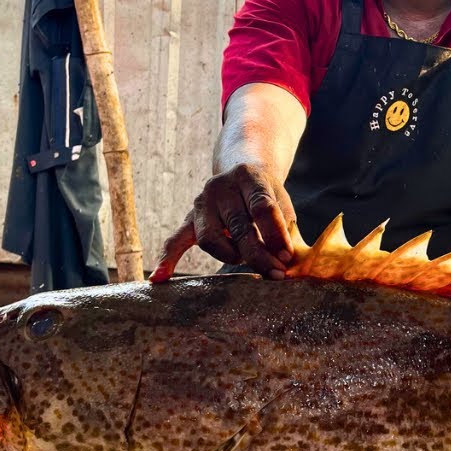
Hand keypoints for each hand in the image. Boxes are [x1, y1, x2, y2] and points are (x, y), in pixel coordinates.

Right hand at [150, 164, 295, 282]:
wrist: (242, 172)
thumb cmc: (267, 196)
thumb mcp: (282, 204)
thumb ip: (286, 231)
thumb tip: (290, 266)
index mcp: (249, 177)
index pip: (262, 207)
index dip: (275, 235)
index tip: (286, 258)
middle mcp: (221, 186)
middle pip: (238, 226)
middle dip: (258, 254)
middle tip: (275, 273)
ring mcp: (202, 201)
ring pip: (210, 238)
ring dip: (230, 256)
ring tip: (245, 260)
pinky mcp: (190, 218)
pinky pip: (176, 239)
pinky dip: (168, 259)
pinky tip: (160, 278)